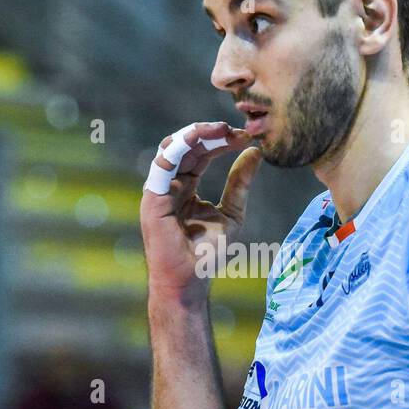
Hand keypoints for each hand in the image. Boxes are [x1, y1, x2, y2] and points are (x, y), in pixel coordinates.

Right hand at [139, 121, 260, 303]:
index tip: (245, 137)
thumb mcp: (233, 212)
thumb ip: (240, 183)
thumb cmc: (208, 253)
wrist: (191, 279)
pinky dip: (179, 147)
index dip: (221, 141)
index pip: (202, 154)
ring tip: (220, 129)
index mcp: (186, 186)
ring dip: (196, 134)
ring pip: (173, 148)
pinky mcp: (152, 197)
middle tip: (235, 129)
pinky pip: (163, 165)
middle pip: (187, 146)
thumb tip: (255, 152)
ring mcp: (159, 189)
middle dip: (211, 133)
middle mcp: (171, 184)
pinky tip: (199, 138)